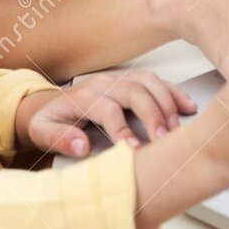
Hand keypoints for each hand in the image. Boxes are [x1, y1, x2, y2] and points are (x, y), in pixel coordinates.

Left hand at [15, 71, 197, 158]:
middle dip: (151, 115)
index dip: (122, 129)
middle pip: (133, 92)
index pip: (107, 109)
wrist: (50, 104)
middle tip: (163, 139)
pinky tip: (186, 106)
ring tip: (177, 127)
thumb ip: (59, 139)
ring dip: (166, 103)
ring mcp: (118, 79)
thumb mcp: (42, 131)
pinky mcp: (130, 81)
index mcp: (82, 97)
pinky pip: (155, 81)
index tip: (135, 149)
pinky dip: (173, 92)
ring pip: (148, 83)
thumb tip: (81, 146)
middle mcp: (103, 83)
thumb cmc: (51, 120)